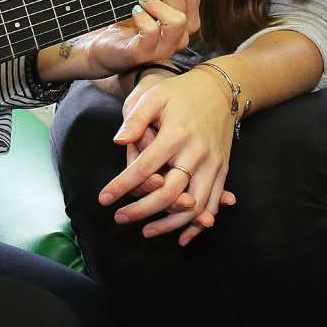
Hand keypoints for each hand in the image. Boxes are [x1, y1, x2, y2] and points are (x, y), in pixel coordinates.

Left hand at [81, 0, 201, 76]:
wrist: (103, 47)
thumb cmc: (126, 21)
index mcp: (186, 17)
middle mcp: (182, 33)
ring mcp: (166, 46)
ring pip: (177, 19)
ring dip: (157, 1)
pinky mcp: (146, 54)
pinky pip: (152, 33)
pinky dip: (142, 18)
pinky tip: (134, 11)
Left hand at [100, 67, 237, 243]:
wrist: (221, 90)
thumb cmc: (181, 93)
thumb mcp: (155, 96)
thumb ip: (136, 119)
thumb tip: (118, 142)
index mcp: (176, 135)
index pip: (145, 168)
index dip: (122, 185)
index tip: (104, 199)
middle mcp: (196, 153)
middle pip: (169, 193)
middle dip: (142, 210)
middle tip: (120, 218)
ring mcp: (213, 164)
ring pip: (193, 206)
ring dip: (169, 224)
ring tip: (146, 231)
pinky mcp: (223, 170)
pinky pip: (212, 204)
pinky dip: (198, 225)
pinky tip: (181, 237)